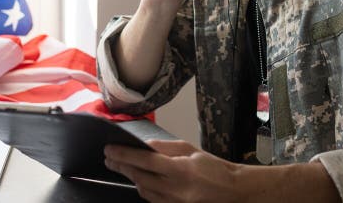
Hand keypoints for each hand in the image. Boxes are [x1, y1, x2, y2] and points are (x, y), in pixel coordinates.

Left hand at [104, 140, 238, 202]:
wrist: (233, 191)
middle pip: (140, 177)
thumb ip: (166, 148)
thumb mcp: (191, 150)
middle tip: (109, 159)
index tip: (110, 149)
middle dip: (122, 166)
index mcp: (181, 169)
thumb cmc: (214, 168)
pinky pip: (153, 200)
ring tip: (121, 167)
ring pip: (144, 191)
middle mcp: (176, 189)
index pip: (145, 160)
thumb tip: (144, 145)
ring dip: (131, 178)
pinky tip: (140, 181)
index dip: (124, 154)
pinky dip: (144, 189)